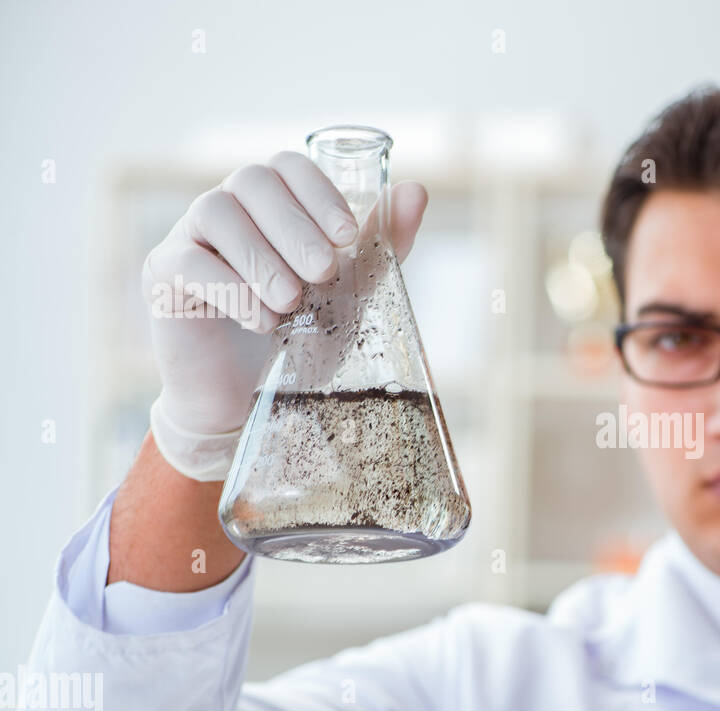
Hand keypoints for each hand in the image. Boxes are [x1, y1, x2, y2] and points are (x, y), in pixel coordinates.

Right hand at [140, 150, 427, 478]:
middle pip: (252, 181)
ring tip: (291, 303)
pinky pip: (187, 260)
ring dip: (261, 257)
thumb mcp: (352, 291)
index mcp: (273, 202)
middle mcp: (228, 207)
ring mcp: (189, 236)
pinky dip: (229, 289)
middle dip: (294, 226)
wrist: (249, 397)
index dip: (318, 192)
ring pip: (215, 212)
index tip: (347, 236)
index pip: (288, 165)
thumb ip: (381, 244)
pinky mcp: (162, 274)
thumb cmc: (302, 336)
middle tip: (324, 273)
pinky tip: (261, 321)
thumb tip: (417, 190)